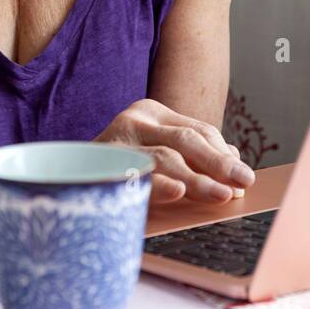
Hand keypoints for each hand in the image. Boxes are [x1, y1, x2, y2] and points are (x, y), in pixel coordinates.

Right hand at [94, 98, 254, 205]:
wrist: (65, 176)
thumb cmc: (120, 168)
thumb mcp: (157, 152)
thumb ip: (192, 155)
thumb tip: (234, 162)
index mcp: (150, 113)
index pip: (197, 130)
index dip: (222, 155)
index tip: (244, 178)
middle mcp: (133, 121)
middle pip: (185, 140)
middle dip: (217, 164)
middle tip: (241, 184)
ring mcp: (114, 143)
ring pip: (164, 158)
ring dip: (196, 180)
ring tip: (220, 195)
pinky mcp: (99, 167)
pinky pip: (134, 177)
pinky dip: (158, 185)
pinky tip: (176, 192)